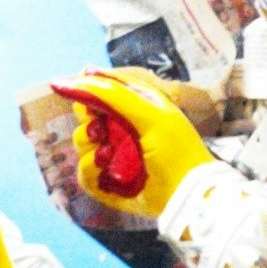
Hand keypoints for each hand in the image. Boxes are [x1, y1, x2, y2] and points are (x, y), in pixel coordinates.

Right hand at [51, 69, 215, 220]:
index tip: (84, 97)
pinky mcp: (107, 181)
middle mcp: (123, 129)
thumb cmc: (175, 149)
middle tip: (98, 127)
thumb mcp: (149, 114)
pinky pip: (83, 171)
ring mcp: (114, 155)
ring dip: (88, 143)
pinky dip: (89, 168)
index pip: (102, 91)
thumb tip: (79, 74)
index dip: (88, 91)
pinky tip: (105, 166)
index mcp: (136, 108)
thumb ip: (114, 93)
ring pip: (82, 142)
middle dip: (87, 120)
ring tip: (107, 151)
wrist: (188, 193)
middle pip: (87, 116)